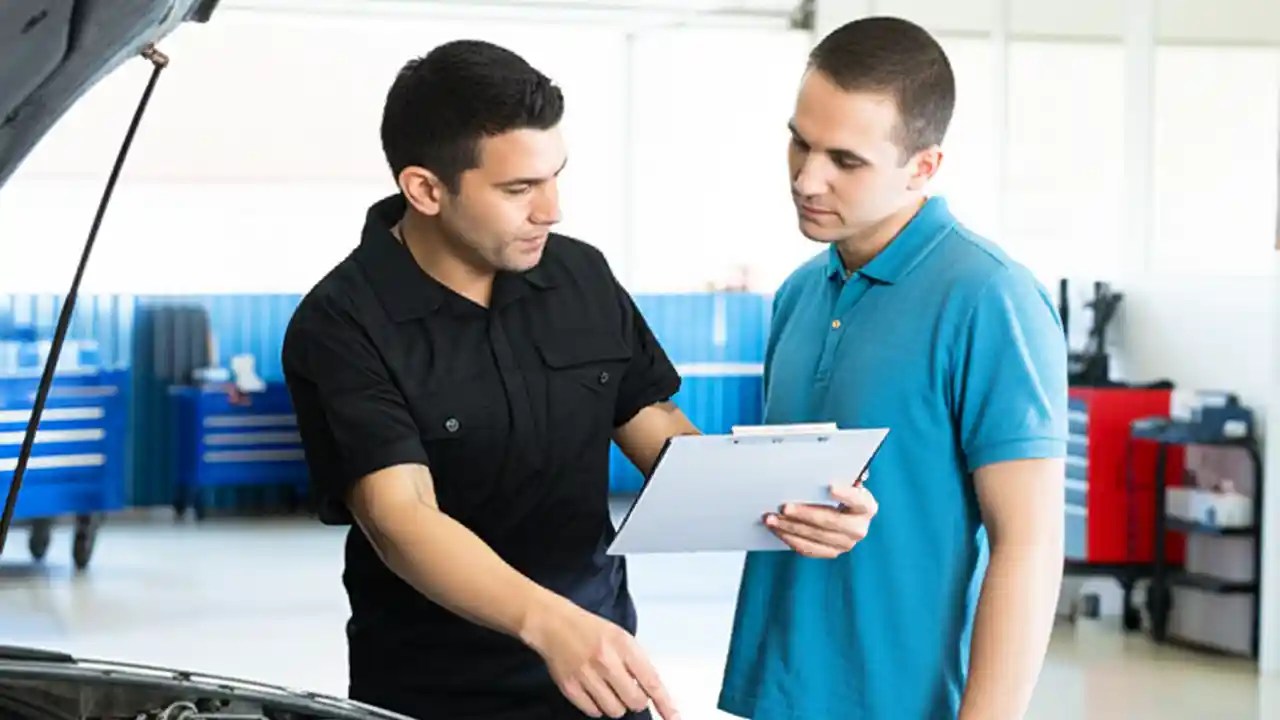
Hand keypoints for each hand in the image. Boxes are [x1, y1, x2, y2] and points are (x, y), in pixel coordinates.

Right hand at [524, 597, 679, 719]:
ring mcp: (587, 675)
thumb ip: (637, 662)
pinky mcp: (570, 687)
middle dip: (635, 700)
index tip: (673, 717)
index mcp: (623, 645)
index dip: (664, 703)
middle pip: (635, 701)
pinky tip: (593, 690)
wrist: (554, 624)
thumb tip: (651, 691)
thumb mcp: (621, 637)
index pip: (651, 681)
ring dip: (616, 704)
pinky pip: (593, 711)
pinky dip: (597, 706)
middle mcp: (606, 661)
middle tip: (628, 690)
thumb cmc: (590, 630)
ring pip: (615, 711)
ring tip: (608, 687)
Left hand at [765, 482, 877, 558]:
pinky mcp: (831, 552)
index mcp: (866, 506)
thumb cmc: (840, 491)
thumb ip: (843, 473)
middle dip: (805, 514)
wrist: (843, 512)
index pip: (857, 500)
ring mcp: (846, 543)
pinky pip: (809, 549)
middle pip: (831, 521)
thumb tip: (838, 467)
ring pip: (815, 537)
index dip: (845, 494)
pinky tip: (778, 530)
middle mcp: (859, 528)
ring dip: (790, 528)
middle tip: (784, 507)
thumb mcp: (844, 480)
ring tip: (772, 518)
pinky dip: (791, 539)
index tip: (830, 486)